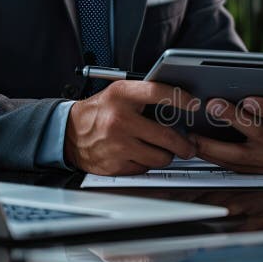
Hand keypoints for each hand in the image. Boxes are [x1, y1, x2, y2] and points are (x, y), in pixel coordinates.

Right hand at [64, 80, 199, 175]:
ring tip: (161, 150)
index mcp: (121, 96)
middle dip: (184, 144)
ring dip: (165, 155)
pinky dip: (146, 164)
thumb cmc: (99, 112)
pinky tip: (139, 155)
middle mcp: (119, 120)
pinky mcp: (114, 165)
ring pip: (160, 157)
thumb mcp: (118, 94)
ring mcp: (117, 145)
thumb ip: (145, 96)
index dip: (180, 98)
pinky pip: (144, 169)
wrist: (68, 133)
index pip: (157, 92)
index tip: (194, 104)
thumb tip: (179, 105)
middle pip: (166, 136)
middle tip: (189, 146)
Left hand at [190, 97, 262, 173]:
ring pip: (239, 155)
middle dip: (233, 118)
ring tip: (194, 134)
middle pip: (257, 132)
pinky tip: (198, 147)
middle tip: (213, 106)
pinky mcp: (255, 171)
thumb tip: (230, 87)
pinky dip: (213, 156)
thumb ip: (261, 100)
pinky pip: (231, 166)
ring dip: (214, 144)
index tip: (247, 100)